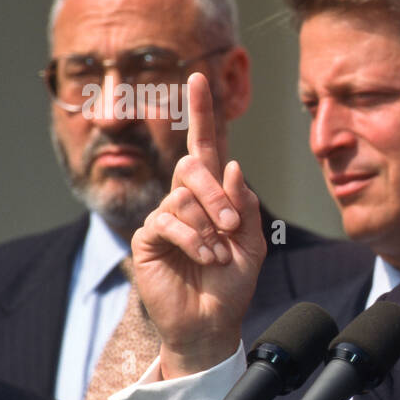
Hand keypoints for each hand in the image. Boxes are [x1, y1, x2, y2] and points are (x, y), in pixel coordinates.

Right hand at [132, 73, 265, 377]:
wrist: (212, 321)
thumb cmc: (232, 284)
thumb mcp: (252, 244)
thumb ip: (245, 205)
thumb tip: (232, 166)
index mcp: (214, 195)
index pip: (206, 147)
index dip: (203, 114)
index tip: (199, 78)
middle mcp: (186, 199)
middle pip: (193, 167)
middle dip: (217, 195)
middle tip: (232, 227)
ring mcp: (165, 216)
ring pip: (183, 198)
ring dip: (209, 229)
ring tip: (218, 256)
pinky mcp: (148, 237)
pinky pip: (167, 222)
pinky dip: (193, 240)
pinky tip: (204, 258)